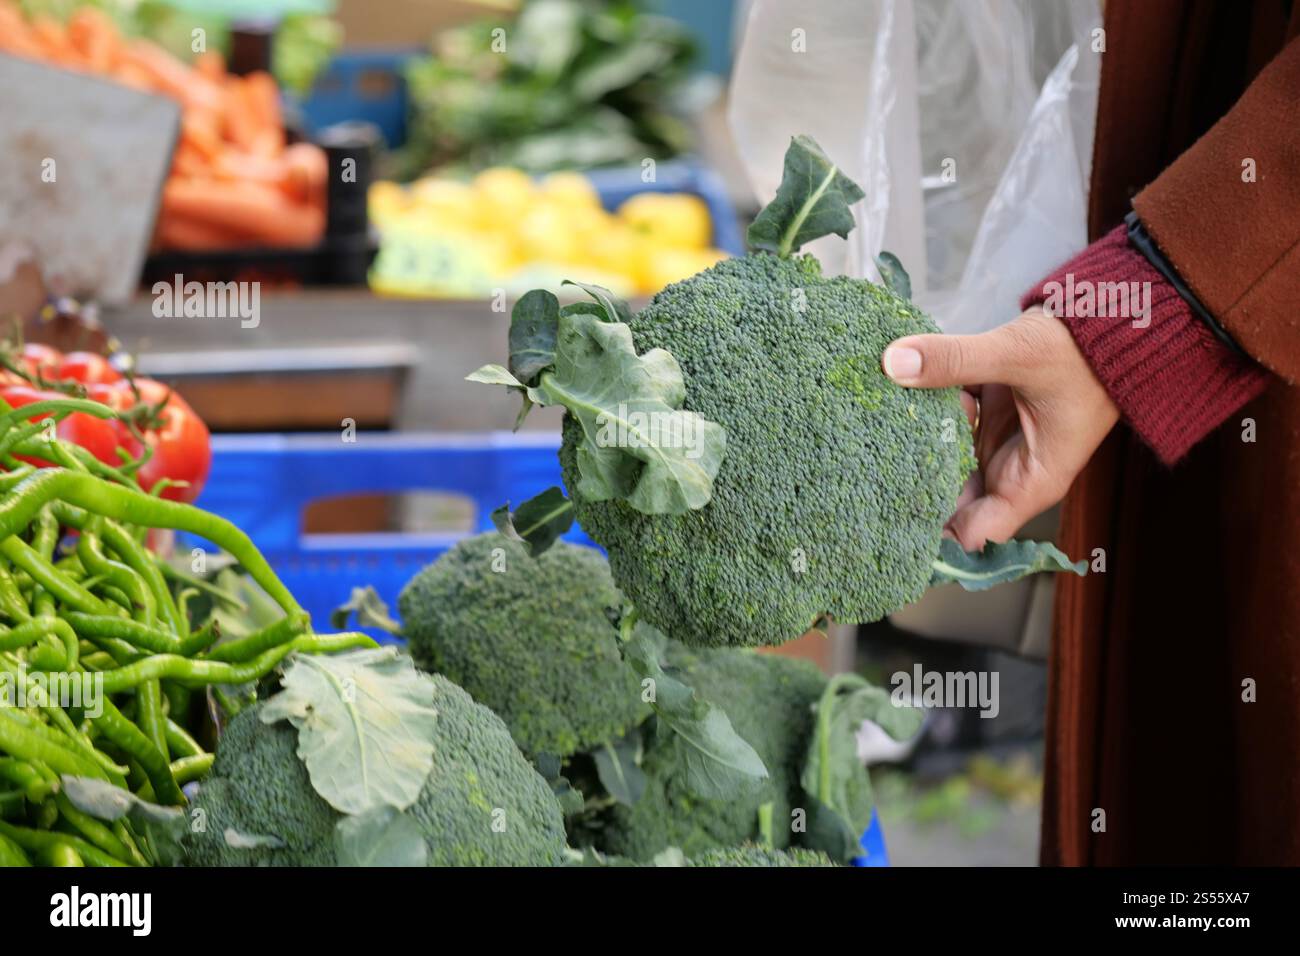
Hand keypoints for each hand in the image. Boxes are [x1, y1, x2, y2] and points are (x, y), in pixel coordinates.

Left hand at [882, 307, 1118, 549]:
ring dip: (917, 439)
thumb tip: (894, 363)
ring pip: (941, 458)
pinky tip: (911, 386)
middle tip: (869, 465)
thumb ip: (956, 359)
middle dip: (910, 485)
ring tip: (895, 412)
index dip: (930, 536)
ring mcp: (997, 442)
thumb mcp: (1018, 353)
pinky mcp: (988, 414)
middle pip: (947, 499)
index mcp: (1030, 482)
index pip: (972, 534)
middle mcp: (1011, 470)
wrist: (1112, 314)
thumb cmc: (1087, 350)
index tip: (885, 522)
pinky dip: (927, 408)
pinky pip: (946, 423)